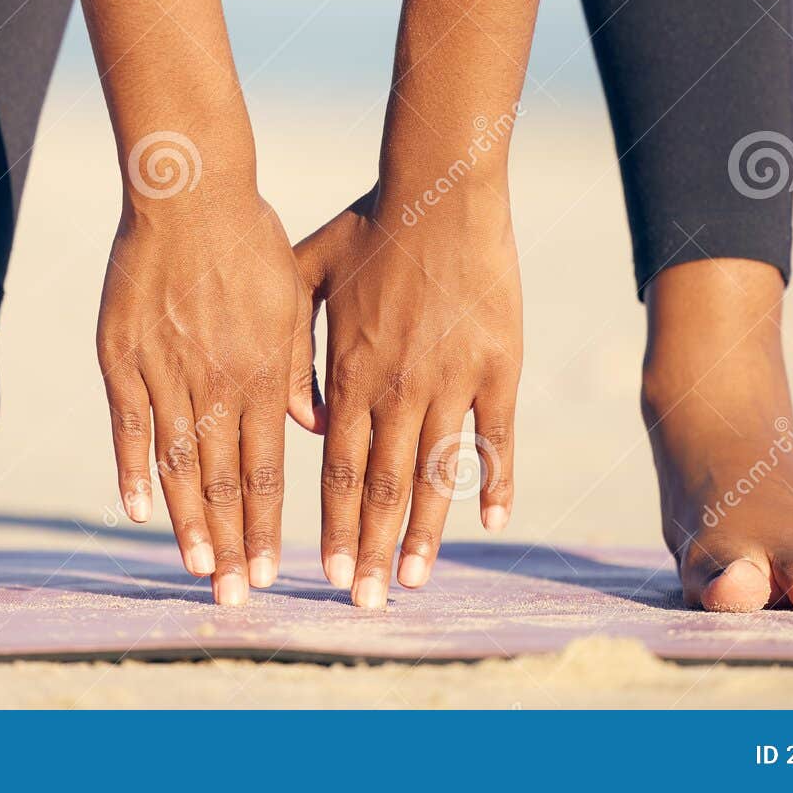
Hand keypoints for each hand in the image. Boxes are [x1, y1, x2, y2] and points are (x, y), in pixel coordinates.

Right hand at [96, 178, 313, 604]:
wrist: (188, 191)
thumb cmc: (248, 239)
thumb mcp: (292, 298)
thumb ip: (296, 367)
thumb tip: (311, 424)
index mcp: (263, 372)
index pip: (267, 469)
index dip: (268, 525)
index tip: (272, 572)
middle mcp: (216, 382)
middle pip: (223, 480)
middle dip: (232, 544)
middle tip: (234, 597)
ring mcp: (165, 371)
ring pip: (177, 463)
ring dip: (188, 522)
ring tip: (195, 568)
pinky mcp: (121, 354)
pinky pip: (128, 423)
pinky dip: (132, 470)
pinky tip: (138, 510)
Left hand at [295, 184, 520, 607]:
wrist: (440, 189)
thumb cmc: (369, 226)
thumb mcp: (308, 274)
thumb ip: (293, 344)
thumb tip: (298, 414)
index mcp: (350, 371)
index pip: (336, 470)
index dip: (332, 526)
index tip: (324, 573)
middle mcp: (398, 388)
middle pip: (380, 488)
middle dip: (368, 551)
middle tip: (361, 603)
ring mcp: (452, 382)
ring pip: (435, 476)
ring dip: (422, 533)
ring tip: (412, 581)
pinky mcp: (500, 367)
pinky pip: (497, 438)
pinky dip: (494, 481)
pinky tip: (490, 521)